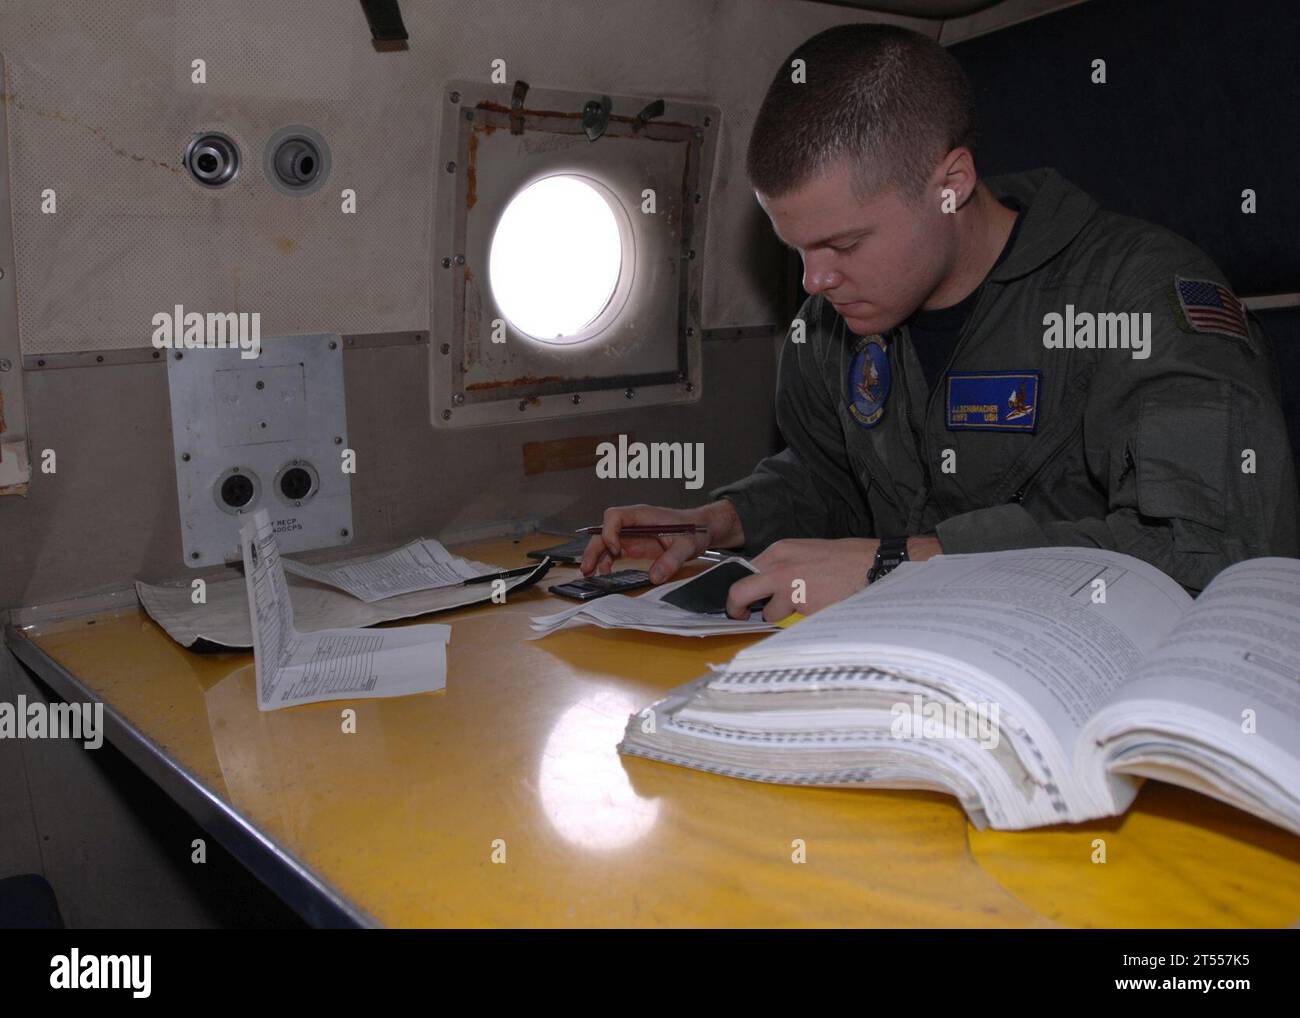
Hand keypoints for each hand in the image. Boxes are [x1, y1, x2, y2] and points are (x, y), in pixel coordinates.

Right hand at [579, 501, 743, 582]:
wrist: (702, 529)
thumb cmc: (694, 529)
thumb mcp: (687, 545)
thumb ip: (672, 560)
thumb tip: (655, 576)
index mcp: (643, 515)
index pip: (615, 516)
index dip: (610, 532)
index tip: (616, 550)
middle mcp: (633, 522)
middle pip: (604, 530)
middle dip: (594, 548)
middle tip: (587, 568)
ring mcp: (632, 533)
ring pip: (606, 541)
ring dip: (596, 556)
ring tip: (589, 573)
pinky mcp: (634, 543)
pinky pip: (614, 550)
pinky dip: (606, 561)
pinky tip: (604, 572)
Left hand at [724, 535, 943, 620]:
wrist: (876, 564)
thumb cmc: (847, 559)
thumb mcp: (808, 553)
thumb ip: (786, 566)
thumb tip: (768, 584)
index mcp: (780, 550)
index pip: (746, 570)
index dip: (744, 587)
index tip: (744, 598)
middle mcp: (779, 567)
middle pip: (739, 591)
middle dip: (736, 608)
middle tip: (740, 615)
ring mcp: (790, 588)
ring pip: (767, 613)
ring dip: (780, 616)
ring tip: (804, 608)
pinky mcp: (804, 607)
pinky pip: (792, 622)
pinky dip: (801, 622)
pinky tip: (819, 610)